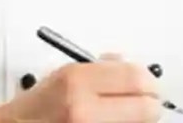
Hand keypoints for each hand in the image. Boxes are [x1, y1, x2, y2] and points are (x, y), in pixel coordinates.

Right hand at [0, 56, 162, 122]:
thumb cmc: (35, 109)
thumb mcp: (62, 77)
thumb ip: (99, 69)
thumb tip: (129, 65)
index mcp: (76, 82)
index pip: (137, 78)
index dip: (148, 83)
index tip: (148, 87)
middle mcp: (83, 112)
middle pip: (147, 109)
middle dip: (148, 107)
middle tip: (143, 107)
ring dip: (136, 121)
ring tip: (122, 117)